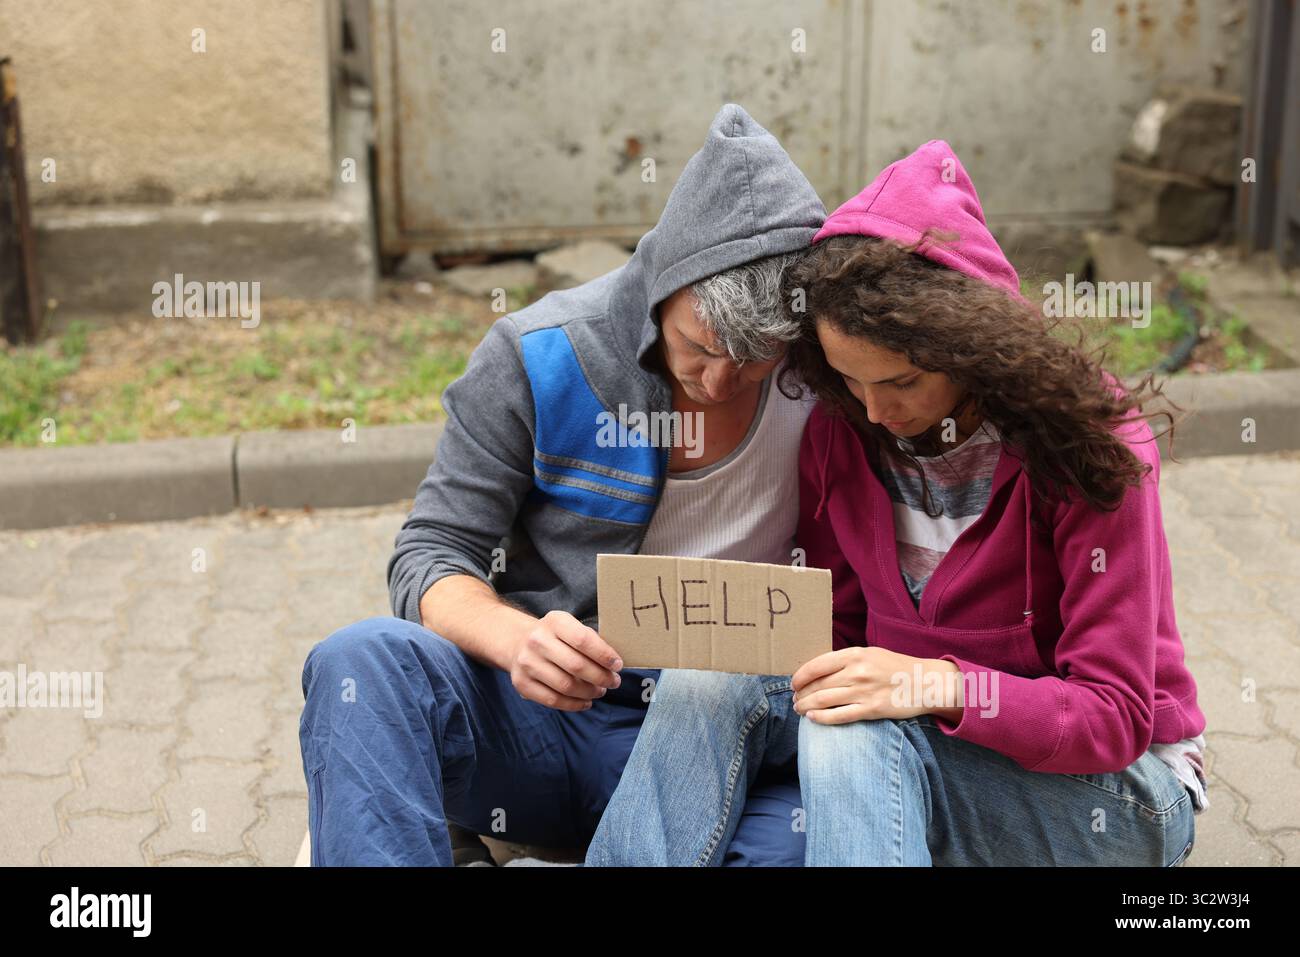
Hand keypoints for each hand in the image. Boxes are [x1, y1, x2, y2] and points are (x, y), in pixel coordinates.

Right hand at [507, 610, 622, 710]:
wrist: (518, 642)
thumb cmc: (554, 636)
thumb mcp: (570, 627)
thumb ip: (590, 641)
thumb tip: (614, 664)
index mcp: (554, 622)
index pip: (583, 640)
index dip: (604, 655)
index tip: (618, 665)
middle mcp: (537, 641)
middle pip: (576, 666)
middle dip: (601, 677)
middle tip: (613, 682)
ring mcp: (527, 663)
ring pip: (565, 686)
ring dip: (589, 692)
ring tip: (600, 691)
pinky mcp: (522, 683)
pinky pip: (552, 700)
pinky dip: (574, 705)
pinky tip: (585, 702)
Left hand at [791, 647, 958, 723]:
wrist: (925, 682)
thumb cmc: (895, 667)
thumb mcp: (870, 654)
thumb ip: (846, 660)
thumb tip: (818, 670)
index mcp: (855, 655)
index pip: (817, 665)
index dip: (800, 676)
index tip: (793, 683)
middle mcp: (857, 672)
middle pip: (818, 685)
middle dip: (801, 694)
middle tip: (794, 699)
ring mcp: (864, 691)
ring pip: (824, 701)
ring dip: (806, 706)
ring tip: (799, 709)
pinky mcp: (871, 710)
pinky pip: (839, 716)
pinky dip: (822, 718)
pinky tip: (812, 718)